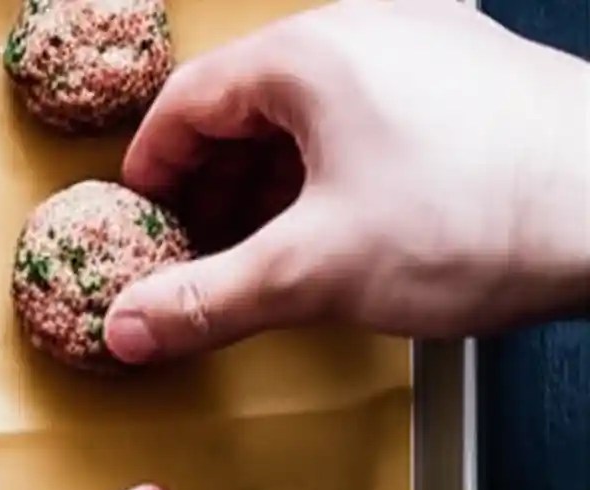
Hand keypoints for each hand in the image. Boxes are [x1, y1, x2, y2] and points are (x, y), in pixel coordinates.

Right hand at [107, 0, 589, 361]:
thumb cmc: (491, 215)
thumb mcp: (317, 271)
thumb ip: (207, 300)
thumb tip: (131, 324)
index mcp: (310, 54)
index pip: (186, 101)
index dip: (149, 170)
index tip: (137, 221)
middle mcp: (365, 32)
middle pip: (245, 105)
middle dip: (208, 184)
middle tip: (192, 248)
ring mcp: (425, 50)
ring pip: (308, 113)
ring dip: (267, 182)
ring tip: (259, 248)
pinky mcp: (470, 84)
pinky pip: (365, 119)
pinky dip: (329, 172)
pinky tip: (335, 226)